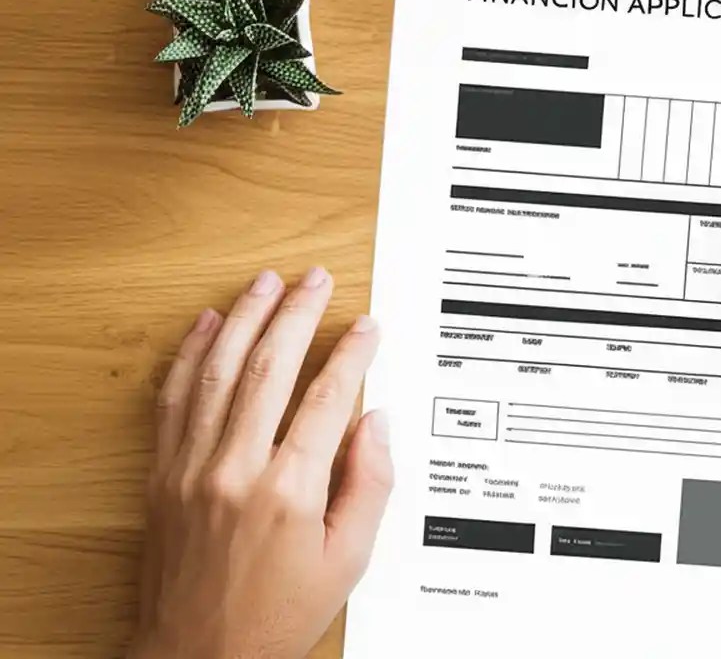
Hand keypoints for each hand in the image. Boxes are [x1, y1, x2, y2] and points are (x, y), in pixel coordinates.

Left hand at [130, 268, 392, 658]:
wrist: (198, 657)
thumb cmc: (274, 617)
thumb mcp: (347, 561)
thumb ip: (368, 486)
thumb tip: (377, 424)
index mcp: (289, 492)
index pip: (328, 399)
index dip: (352, 353)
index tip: (366, 327)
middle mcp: (235, 470)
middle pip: (270, 369)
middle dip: (297, 315)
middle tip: (316, 280)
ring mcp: (191, 469)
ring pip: (218, 372)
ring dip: (243, 318)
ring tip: (265, 283)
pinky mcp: (162, 475)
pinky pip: (173, 399)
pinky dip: (188, 355)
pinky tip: (204, 324)